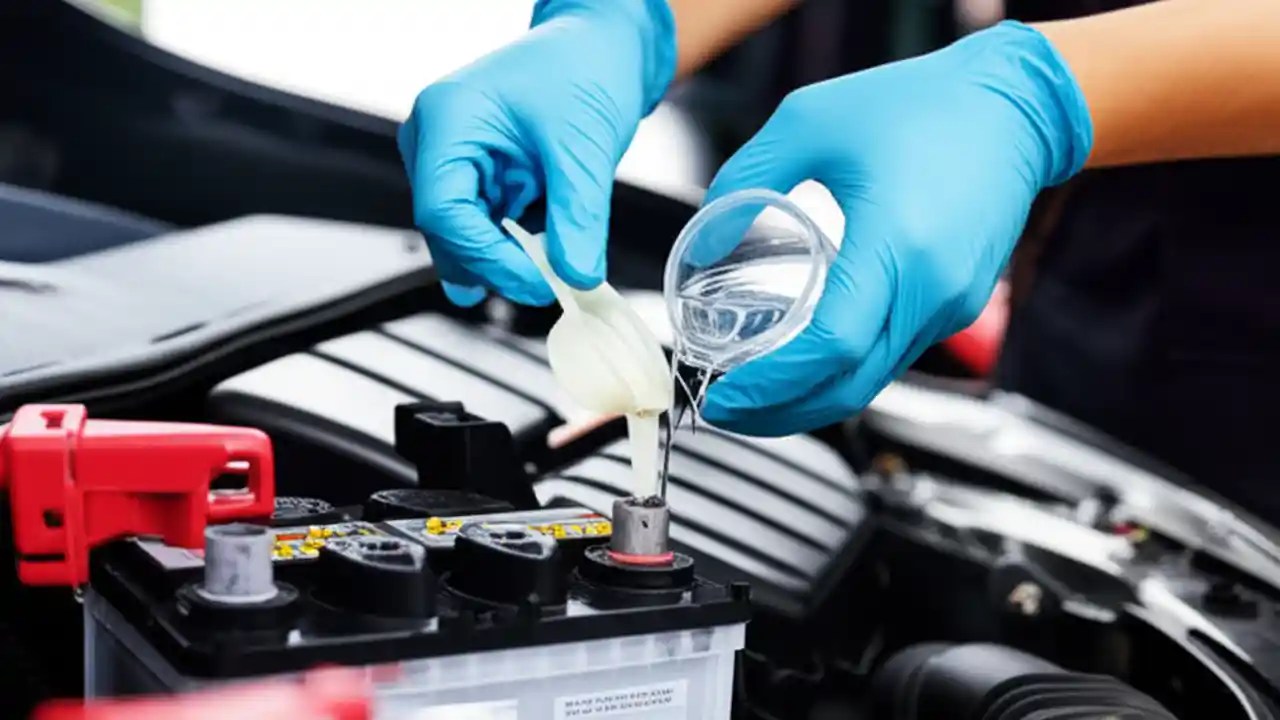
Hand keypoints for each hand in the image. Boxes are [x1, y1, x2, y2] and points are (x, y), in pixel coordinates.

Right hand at [398, 0, 674, 306]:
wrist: (603, 45)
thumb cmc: (584, 67)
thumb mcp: (585, 146)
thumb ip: (578, 217)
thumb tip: (576, 275)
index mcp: (447, 119)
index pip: (444, 212)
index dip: (487, 258)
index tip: (536, 283)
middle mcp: (438, 139)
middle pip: (448, 229)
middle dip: (497, 264)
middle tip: (547, 286)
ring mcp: (454, 158)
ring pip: (466, 234)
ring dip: (507, 258)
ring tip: (553, 268)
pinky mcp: (478, 174)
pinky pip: (487, 224)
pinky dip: (516, 244)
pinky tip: (546, 250)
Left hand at [699, 22, 1092, 435]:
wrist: (1017, 104)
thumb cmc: (919, 104)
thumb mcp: (808, 120)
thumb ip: (745, 178)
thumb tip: (702, 243)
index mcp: (897, 246)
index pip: (830, 347)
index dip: (772, 385)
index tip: (721, 395)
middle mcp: (932, 290)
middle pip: (850, 387)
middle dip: (781, 414)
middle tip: (723, 411)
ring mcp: (952, 305)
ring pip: (873, 380)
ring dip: (811, 401)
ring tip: (752, 396)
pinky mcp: (958, 306)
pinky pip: (893, 357)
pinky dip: (844, 373)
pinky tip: (805, 365)